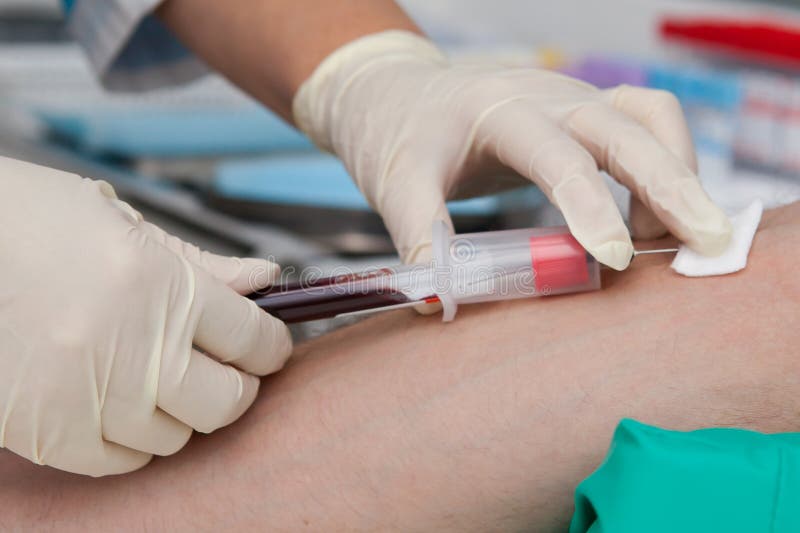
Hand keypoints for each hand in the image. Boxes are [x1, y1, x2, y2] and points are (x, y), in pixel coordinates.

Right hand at [0, 157, 291, 475]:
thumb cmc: (25, 222)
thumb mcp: (121, 223)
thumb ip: (200, 263)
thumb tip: (266, 280)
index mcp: (155, 284)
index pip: (253, 336)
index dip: (271, 343)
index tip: (268, 343)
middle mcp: (127, 347)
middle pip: (228, 401)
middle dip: (239, 385)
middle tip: (228, 367)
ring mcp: (84, 397)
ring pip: (177, 437)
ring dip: (185, 412)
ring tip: (166, 379)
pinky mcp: (44, 433)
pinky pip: (120, 461)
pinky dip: (135, 440)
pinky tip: (125, 405)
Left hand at [293, 31, 731, 269]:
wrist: (405, 95)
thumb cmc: (403, 138)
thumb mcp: (396, 183)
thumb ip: (418, 235)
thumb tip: (436, 301)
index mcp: (498, 109)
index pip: (556, 153)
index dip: (588, 205)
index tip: (614, 261)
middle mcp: (548, 95)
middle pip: (627, 127)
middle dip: (673, 184)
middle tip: (708, 244)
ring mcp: (575, 98)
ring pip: (651, 119)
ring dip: (677, 175)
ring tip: (678, 241)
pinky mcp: (588, 112)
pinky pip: (647, 125)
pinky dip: (668, 166)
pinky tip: (656, 220)